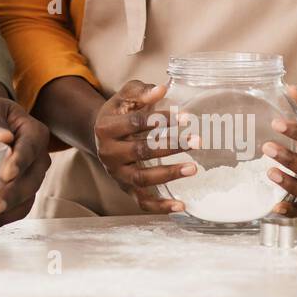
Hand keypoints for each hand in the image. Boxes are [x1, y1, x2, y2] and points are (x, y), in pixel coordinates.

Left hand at [0, 81, 50, 232]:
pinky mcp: (23, 192)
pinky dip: (1, 220)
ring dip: (6, 213)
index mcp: (34, 133)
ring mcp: (33, 177)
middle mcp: (39, 157)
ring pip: (27, 198)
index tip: (5, 174)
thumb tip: (0, 136)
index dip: (20, 162)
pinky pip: (18, 210)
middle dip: (12, 195)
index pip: (30, 148)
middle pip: (32, 179)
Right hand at [94, 80, 198, 213]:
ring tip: (193, 168)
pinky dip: (160, 206)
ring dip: (168, 173)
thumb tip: (162, 89)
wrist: (100, 135)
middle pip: (140, 151)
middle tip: (196, 141)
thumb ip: (141, 91)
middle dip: (170, 146)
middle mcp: (108, 153)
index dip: (161, 120)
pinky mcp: (125, 188)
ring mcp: (116, 173)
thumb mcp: (125, 96)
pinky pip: (142, 201)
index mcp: (106, 127)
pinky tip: (181, 205)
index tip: (186, 117)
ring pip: (142, 177)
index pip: (136, 123)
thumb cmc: (119, 112)